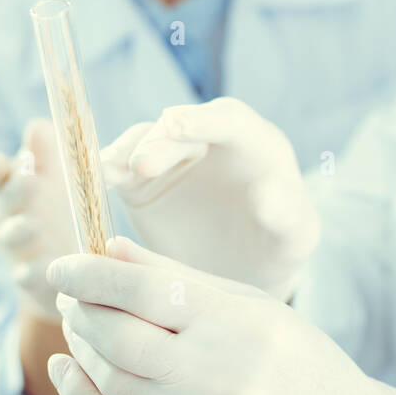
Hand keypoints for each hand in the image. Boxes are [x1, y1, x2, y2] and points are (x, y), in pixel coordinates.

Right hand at [0, 119, 76, 318]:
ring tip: (32, 224)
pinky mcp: (31, 278)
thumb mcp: (53, 176)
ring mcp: (17, 247)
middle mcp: (7, 215)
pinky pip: (26, 276)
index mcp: (9, 186)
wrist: (66, 262)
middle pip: (4, 201)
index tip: (3, 160)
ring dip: (20, 229)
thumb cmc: (55, 208)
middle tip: (30, 181)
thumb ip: (46, 151)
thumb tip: (38, 125)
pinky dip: (32, 271)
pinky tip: (41, 268)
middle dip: (15, 191)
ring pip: (12, 236)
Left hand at [44, 237, 395, 394]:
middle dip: (82, 308)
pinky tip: (68, 367)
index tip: (64, 264)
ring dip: (80, 346)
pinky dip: (79, 394)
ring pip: (110, 379)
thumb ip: (177, 276)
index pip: (144, 289)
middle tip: (72, 293)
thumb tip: (110, 250)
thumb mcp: (250, 303)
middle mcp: (215, 374)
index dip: (93, 274)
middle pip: (118, 336)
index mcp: (235, 323)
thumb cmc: (297, 357)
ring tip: (80, 325)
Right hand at [100, 97, 317, 300]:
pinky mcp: (145, 178)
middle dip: (161, 141)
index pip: (231, 119)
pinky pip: (123, 165)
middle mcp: (213, 140)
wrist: (242, 274)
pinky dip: (111, 167)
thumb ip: (287, 217)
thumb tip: (268, 195)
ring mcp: (176, 155)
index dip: (203, 119)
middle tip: (142, 164)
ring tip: (114, 172)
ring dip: (129, 152)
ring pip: (146, 138)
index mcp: (256, 144)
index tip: (177, 125)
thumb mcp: (293, 239)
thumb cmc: (276, 249)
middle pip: (182, 126)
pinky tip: (102, 178)